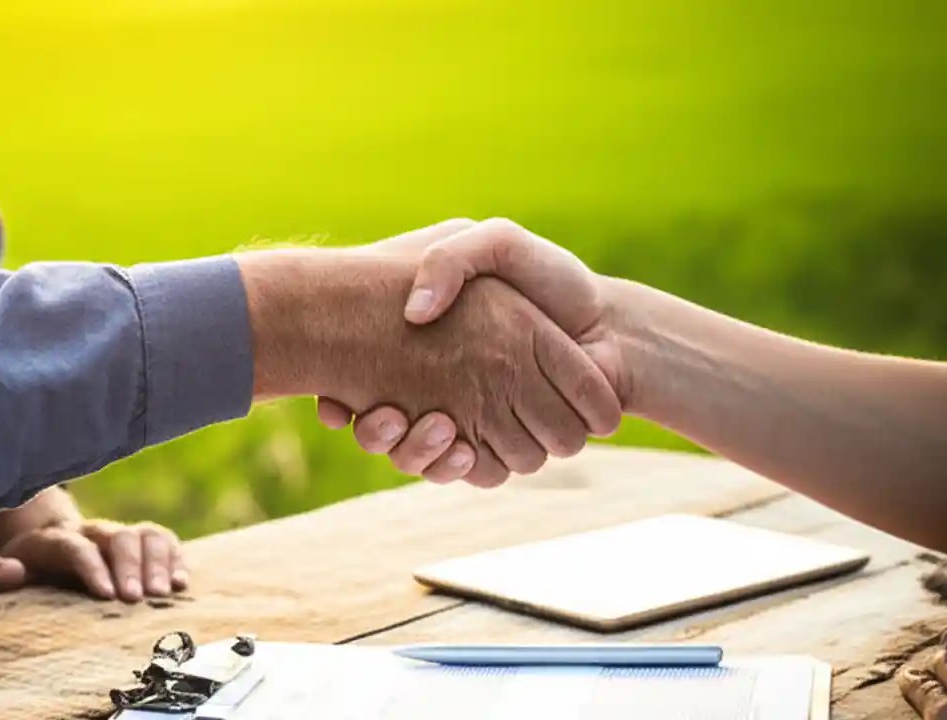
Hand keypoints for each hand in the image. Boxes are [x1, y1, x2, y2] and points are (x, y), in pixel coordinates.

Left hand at [0, 516, 186, 601]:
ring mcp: (118, 535)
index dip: (91, 566)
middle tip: (136, 598)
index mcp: (52, 541)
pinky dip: (176, 558)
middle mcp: (90, 531)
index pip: (73, 545)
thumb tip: (9, 568)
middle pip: (116, 535)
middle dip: (129, 565)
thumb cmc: (25, 579)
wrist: (46, 557)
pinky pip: (165, 539)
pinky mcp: (141, 543)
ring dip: (157, 561)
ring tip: (163, 593)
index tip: (106, 594)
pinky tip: (181, 584)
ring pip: (145, 533)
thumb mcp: (0, 583)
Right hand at [320, 218, 625, 482]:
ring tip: (433, 426)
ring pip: (414, 455)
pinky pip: (459, 471)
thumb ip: (451, 259)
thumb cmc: (551, 279)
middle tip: (381, 415)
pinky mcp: (493, 448)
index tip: (338, 399)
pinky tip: (459, 447)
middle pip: (381, 426)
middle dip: (377, 430)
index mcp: (426, 345)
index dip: (342, 396)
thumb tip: (413, 312)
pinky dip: (452, 466)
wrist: (608, 327)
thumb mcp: (495, 244)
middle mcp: (436, 385)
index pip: (355, 381)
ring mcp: (463, 419)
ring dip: (412, 450)